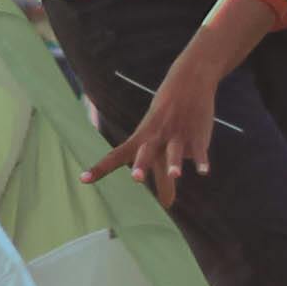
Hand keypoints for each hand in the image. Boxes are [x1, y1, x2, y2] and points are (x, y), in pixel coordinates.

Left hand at [85, 46, 224, 208]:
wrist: (189, 80)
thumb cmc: (169, 116)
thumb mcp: (160, 140)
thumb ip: (163, 176)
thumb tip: (166, 204)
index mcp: (142, 137)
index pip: (118, 154)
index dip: (101, 168)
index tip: (83, 179)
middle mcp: (157, 136)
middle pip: (146, 151)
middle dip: (142, 164)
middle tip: (136, 178)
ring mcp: (177, 135)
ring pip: (174, 150)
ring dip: (174, 163)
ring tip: (176, 175)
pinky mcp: (197, 135)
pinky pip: (199, 149)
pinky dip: (201, 160)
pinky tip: (202, 170)